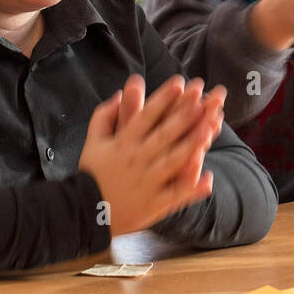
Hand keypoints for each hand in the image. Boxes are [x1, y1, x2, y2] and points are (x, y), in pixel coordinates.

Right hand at [78, 74, 219, 235]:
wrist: (84, 211)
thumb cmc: (91, 174)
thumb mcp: (92, 142)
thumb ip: (104, 116)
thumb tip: (120, 94)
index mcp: (123, 143)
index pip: (145, 116)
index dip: (163, 98)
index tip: (179, 82)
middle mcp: (136, 160)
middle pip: (164, 135)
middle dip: (184, 115)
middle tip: (202, 97)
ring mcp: (146, 183)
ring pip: (173, 161)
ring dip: (192, 145)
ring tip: (209, 129)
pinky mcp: (152, 204)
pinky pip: (175, 195)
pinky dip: (192, 188)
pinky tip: (208, 178)